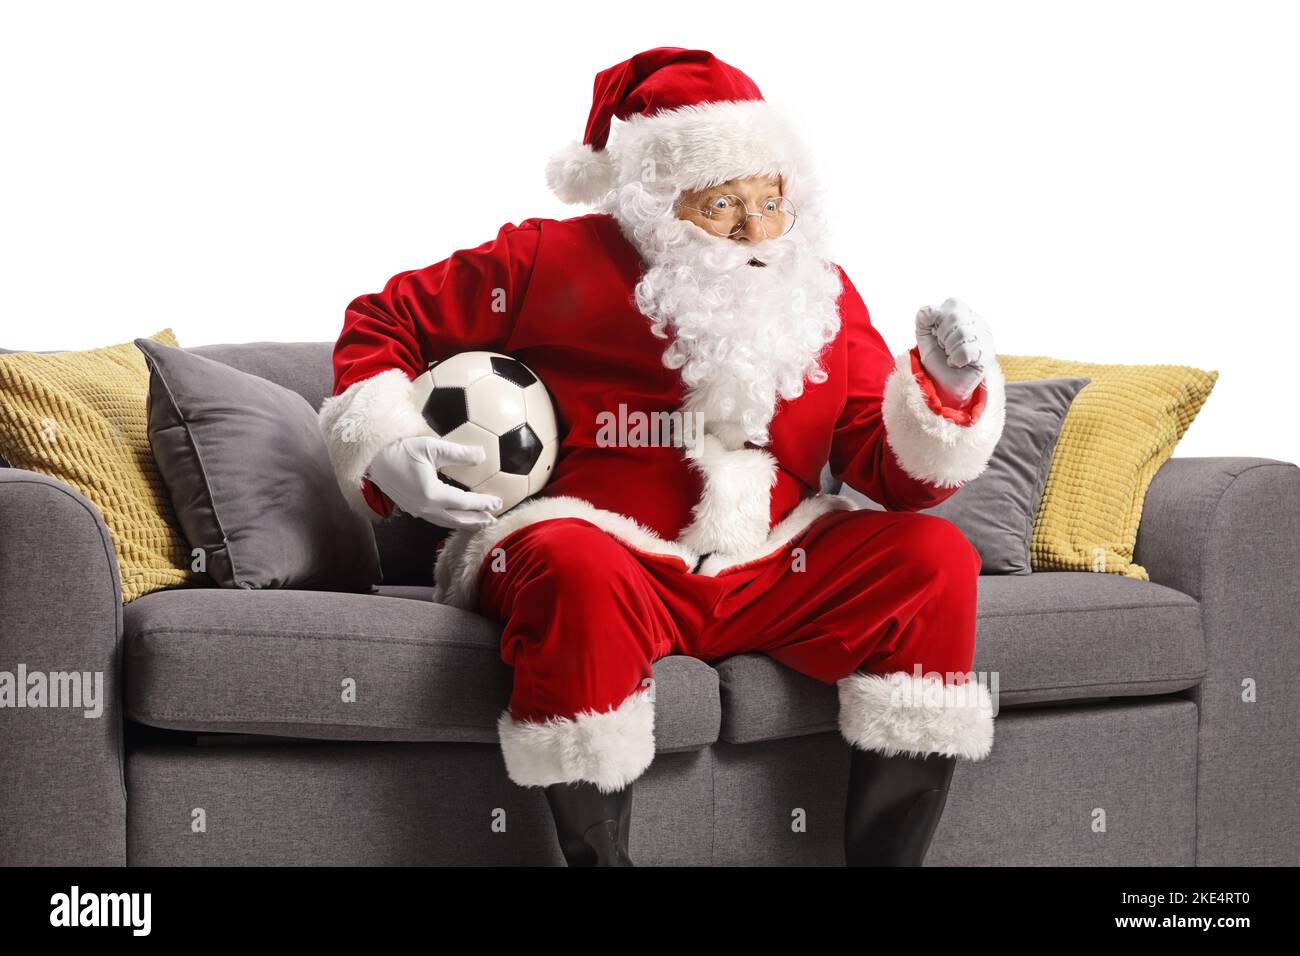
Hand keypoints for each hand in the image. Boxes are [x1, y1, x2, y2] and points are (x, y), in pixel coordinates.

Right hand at [365, 437, 501, 529]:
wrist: (373, 461)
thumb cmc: (401, 450)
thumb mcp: (431, 447)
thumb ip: (458, 453)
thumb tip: (482, 455)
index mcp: (432, 494)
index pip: (464, 503)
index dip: (483, 504)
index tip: (498, 502)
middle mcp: (426, 508)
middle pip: (458, 519)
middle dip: (477, 520)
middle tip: (494, 519)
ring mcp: (418, 511)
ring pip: (447, 522)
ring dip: (466, 523)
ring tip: (481, 522)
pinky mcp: (414, 509)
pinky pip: (437, 520)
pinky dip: (452, 521)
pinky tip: (459, 517)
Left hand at [914, 297, 995, 405]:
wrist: (944, 385)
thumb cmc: (938, 358)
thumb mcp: (924, 335)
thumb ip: (924, 318)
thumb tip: (929, 310)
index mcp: (963, 313)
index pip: (951, 304)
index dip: (938, 320)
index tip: (938, 335)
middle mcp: (977, 321)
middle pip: (954, 316)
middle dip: (943, 336)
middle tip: (945, 348)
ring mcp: (985, 337)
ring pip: (961, 332)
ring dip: (949, 349)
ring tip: (952, 356)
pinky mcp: (987, 354)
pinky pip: (966, 350)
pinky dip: (956, 359)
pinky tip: (958, 363)